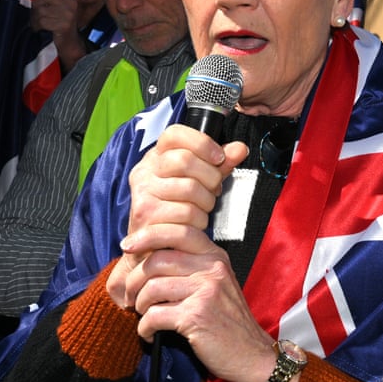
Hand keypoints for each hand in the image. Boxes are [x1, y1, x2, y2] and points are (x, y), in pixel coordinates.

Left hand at [32, 0, 88, 69]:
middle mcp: (71, 2)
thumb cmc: (59, 21)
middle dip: (37, 4)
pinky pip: (43, 21)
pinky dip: (38, 26)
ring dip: (36, 18)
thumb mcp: (59, 5)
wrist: (69, 41)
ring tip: (39, 22)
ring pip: (42, 10)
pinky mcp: (64, 25)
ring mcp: (69, 14)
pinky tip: (41, 28)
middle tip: (37, 12)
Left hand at [110, 224, 279, 381]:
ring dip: (138, 305)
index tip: (128, 245)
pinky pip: (153, 316)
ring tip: (143, 315)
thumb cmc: (227, 319)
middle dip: (134, 279)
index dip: (149, 234)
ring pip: (152, 287)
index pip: (179, 231)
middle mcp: (212, 268)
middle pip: (158, 259)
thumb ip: (191, 266)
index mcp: (215, 256)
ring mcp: (205, 291)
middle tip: (130, 296)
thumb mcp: (216, 282)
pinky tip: (149, 333)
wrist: (250, 352)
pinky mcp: (196, 317)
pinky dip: (143, 328)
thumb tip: (150, 257)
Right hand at [122, 124, 246, 239]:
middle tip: (214, 189)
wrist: (153, 247)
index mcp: (156, 156)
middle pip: (185, 160)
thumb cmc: (178, 209)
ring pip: (189, 188)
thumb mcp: (200, 180)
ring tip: (204, 209)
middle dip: (210, 177)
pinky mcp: (145, 215)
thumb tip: (240, 148)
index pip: (174, 134)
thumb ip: (220, 163)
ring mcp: (142, 193)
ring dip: (206, 202)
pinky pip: (184, 212)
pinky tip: (196, 223)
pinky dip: (198, 220)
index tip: (219, 157)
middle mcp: (144, 171)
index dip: (202, 142)